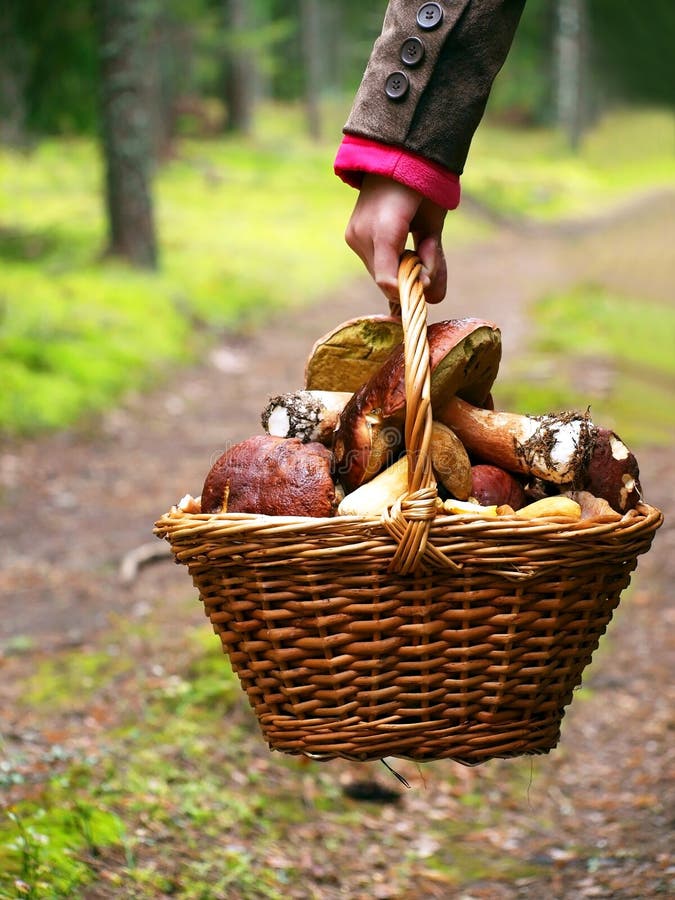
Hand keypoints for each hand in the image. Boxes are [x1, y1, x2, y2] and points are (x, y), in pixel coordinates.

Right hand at [344, 173, 446, 303]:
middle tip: (427, 259)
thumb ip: (433, 258)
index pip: (388, 281)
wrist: (396, 152)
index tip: (427, 284)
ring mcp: (354, 235)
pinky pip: (373, 262)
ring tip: (413, 244)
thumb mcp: (434, 221)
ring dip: (399, 270)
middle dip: (408, 280)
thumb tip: (431, 295)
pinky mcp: (351, 235)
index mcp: (385, 229)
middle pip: (386, 280)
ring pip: (379, 274)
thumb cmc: (423, 183)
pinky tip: (400, 242)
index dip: (409, 291)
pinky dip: (390, 262)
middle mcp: (362, 234)